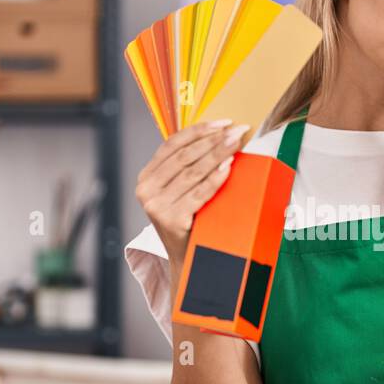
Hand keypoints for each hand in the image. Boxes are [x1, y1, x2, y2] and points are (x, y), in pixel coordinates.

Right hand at [135, 118, 250, 267]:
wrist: (188, 260)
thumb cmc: (190, 221)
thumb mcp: (180, 191)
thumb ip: (188, 168)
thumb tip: (220, 136)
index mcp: (147, 177)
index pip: (172, 145)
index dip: (198, 131)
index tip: (223, 123)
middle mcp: (146, 189)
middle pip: (185, 157)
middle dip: (213, 140)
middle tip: (237, 131)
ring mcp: (156, 206)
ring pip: (192, 172)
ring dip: (217, 154)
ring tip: (236, 143)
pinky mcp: (171, 219)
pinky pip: (199, 193)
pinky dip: (215, 178)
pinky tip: (228, 167)